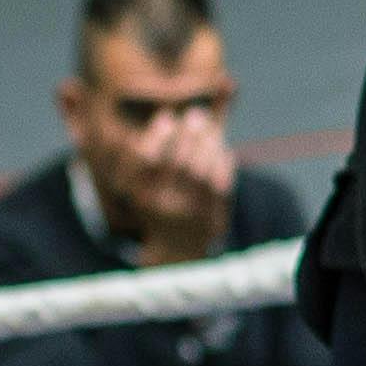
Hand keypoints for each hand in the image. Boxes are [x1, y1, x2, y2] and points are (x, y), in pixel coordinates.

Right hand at [130, 103, 235, 256]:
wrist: (177, 251)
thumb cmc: (160, 207)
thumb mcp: (146, 187)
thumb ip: (150, 155)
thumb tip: (168, 115)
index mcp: (142, 196)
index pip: (146, 160)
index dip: (157, 135)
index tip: (167, 115)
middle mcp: (162, 206)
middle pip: (178, 163)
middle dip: (189, 134)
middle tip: (196, 114)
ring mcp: (188, 214)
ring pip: (201, 172)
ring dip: (208, 145)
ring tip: (210, 129)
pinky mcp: (211, 219)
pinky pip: (220, 186)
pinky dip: (223, 164)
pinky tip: (223, 151)